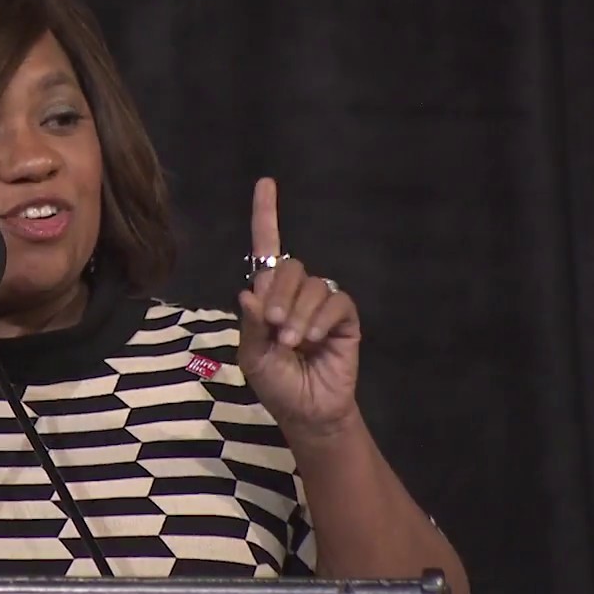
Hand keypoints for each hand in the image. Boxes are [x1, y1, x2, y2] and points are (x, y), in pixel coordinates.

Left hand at [237, 178, 361, 438]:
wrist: (306, 411)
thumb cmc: (276, 385)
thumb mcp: (253, 356)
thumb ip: (250, 325)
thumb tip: (248, 292)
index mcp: (268, 298)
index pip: (266, 252)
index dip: (266, 216)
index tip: (266, 183)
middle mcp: (295, 294)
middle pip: (288, 268)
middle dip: (278, 295)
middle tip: (274, 327)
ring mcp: (321, 305)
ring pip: (311, 285)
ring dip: (298, 314)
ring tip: (293, 343)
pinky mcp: (345, 319)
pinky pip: (335, 301)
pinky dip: (320, 319)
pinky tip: (312, 339)